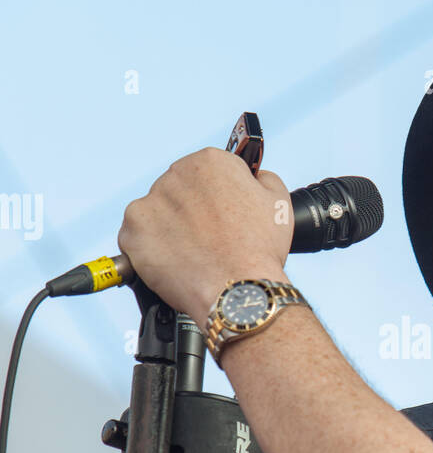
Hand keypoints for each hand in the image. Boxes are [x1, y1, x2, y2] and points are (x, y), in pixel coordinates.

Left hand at [117, 149, 294, 326]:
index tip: (222, 217)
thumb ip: (263, 178)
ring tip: (193, 254)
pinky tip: (174, 263)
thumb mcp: (278, 202)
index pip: (207, 173)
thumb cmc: (260, 249)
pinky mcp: (132, 233)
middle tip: (209, 240)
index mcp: (209, 161)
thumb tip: (256, 175)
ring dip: (169, 230)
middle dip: (190, 212)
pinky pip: (137, 239)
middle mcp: (175, 175)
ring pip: (157, 214)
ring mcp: (149, 204)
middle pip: (179, 191)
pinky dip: (150, 251)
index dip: (217, 198)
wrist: (237, 290)